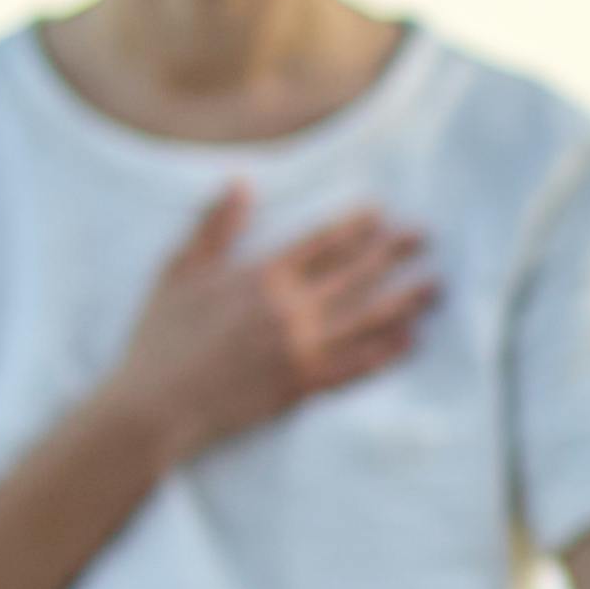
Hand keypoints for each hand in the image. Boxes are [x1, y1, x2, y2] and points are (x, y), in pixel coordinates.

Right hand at [101, 180, 434, 468]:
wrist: (153, 406)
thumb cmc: (159, 338)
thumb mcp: (178, 271)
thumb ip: (214, 227)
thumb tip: (240, 182)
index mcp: (260, 276)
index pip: (321, 243)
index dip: (355, 226)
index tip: (382, 215)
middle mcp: (289, 309)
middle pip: (355, 274)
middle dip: (393, 254)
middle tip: (424, 238)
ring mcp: (300, 348)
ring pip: (367, 318)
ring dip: (405, 300)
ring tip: (435, 286)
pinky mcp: (303, 385)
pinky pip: (357, 365)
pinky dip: (387, 351)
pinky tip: (412, 340)